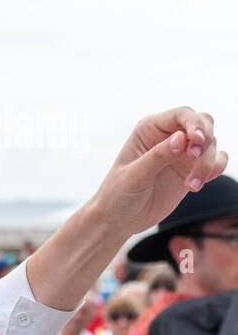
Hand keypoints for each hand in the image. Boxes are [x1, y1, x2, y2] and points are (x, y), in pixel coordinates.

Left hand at [90, 107, 227, 236]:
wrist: (120, 219)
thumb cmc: (118, 194)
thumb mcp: (134, 176)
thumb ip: (157, 156)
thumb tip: (181, 138)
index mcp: (149, 129)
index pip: (181, 114)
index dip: (194, 123)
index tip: (197, 139)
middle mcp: (168, 136)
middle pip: (203, 124)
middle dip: (204, 141)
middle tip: (192, 160)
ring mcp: (182, 153)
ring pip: (211, 145)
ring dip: (207, 163)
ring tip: (191, 185)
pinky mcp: (191, 169)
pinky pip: (216, 161)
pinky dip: (215, 169)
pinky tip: (197, 184)